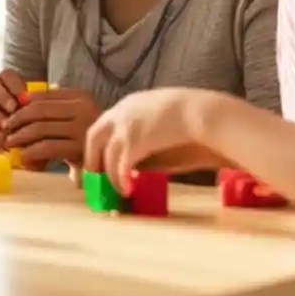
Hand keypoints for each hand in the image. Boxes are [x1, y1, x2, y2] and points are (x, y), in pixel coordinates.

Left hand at [3, 88, 100, 164]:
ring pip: (40, 128)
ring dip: (20, 136)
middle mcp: (82, 109)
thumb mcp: (75, 115)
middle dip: (17, 119)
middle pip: (38, 110)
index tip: (9, 114)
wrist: (116, 158)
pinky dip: (31, 151)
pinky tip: (24, 155)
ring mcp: (82, 128)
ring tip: (10, 142)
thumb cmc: (89, 136)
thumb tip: (22, 101)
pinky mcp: (80, 149)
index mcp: (80, 96)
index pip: (42, 96)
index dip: (22, 105)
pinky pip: (47, 147)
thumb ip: (54, 107)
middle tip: (5, 128)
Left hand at [84, 88, 221, 194]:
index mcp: (128, 104)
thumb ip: (147, 131)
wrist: (202, 112)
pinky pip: (120, 167)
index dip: (100, 144)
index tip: (99, 159)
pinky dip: (120, 181)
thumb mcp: (162, 116)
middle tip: (94, 179)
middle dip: (92, 160)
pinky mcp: (133, 142)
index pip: (103, 124)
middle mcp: (120, 113)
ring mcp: (125, 127)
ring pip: (106, 156)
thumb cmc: (192, 114)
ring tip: (117, 191)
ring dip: (110, 176)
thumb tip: (141, 154)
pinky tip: (127, 190)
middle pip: (93, 138)